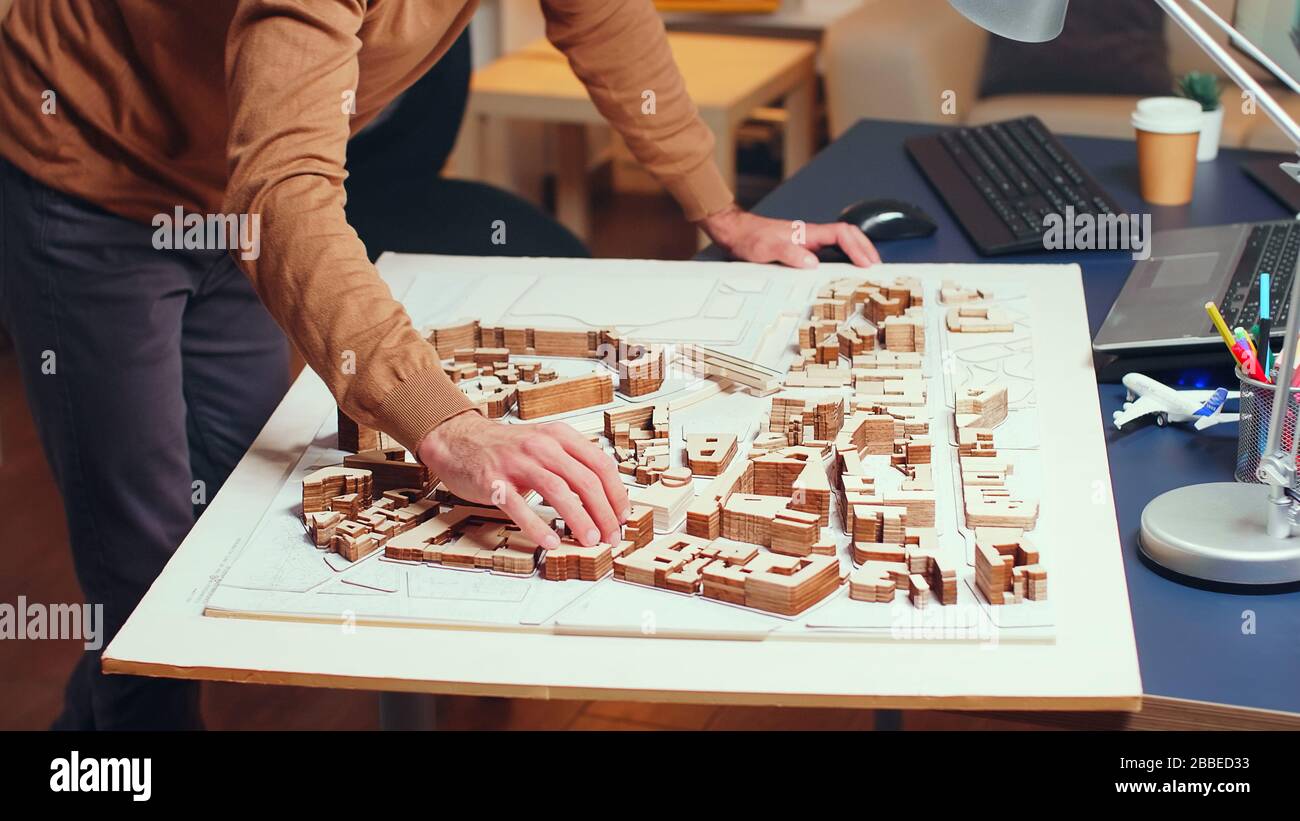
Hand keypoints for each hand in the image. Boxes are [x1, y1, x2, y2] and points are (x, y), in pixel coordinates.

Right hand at [416, 411, 629, 549]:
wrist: (459, 439)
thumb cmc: (507, 448)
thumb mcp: (545, 443)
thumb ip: (572, 463)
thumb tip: (605, 499)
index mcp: (559, 436)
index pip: (600, 464)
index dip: (616, 493)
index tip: (623, 516)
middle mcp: (541, 445)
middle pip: (584, 479)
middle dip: (603, 512)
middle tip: (610, 536)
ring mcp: (516, 462)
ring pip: (558, 491)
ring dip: (579, 519)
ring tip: (589, 540)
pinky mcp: (493, 481)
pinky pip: (519, 506)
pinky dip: (537, 526)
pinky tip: (550, 542)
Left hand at [698, 204, 880, 268]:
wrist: (736, 233)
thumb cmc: (750, 239)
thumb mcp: (766, 248)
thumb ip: (789, 253)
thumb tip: (812, 263)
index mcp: (808, 232)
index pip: (842, 234)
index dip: (858, 247)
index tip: (867, 263)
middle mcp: (811, 236)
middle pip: (848, 236)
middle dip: (865, 249)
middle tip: (877, 268)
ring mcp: (808, 242)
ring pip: (841, 243)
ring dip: (856, 253)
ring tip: (867, 270)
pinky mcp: (802, 250)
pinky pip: (829, 252)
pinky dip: (842, 259)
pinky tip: (843, 271)